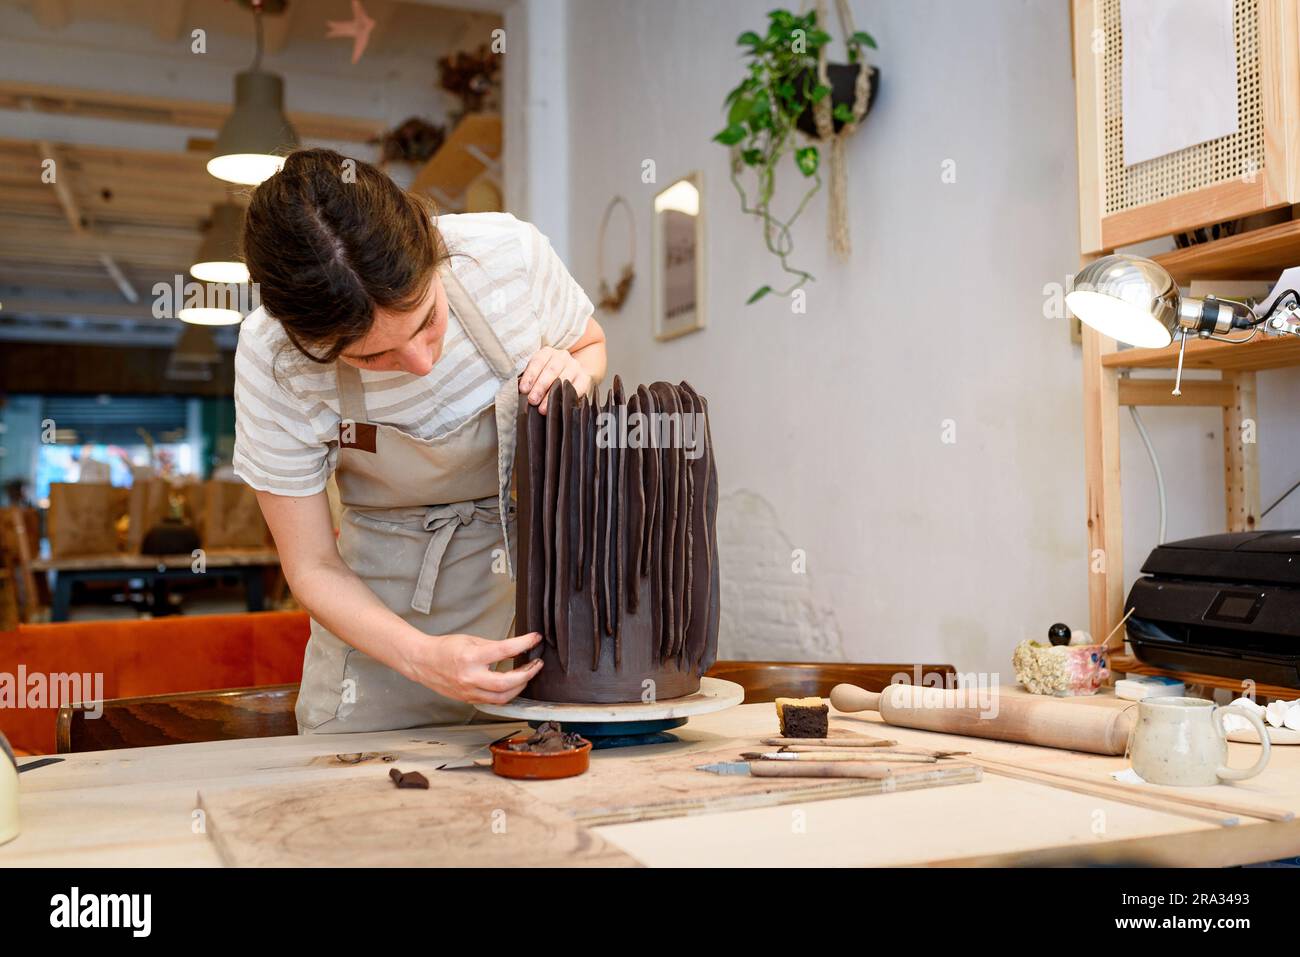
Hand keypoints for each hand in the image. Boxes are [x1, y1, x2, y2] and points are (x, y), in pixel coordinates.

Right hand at [402, 630, 543, 704]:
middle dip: (527, 674)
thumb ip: (495, 646)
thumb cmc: (444, 648)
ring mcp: (469, 691)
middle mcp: (470, 677)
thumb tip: (516, 648)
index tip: (535, 639)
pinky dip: (506, 694)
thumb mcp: (471, 640)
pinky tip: (512, 685)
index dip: (524, 643)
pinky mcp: (468, 699)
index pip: (504, 650)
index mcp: (471, 657)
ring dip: (519, 687)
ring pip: (502, 697)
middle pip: (506, 683)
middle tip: (536, 664)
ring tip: (527, 675)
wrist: (422, 662)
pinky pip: (492, 701)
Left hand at [520, 346, 591, 413]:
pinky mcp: (584, 378)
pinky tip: (560, 404)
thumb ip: (529, 378)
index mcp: (548, 352)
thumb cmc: (547, 374)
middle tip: (532, 400)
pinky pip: (577, 387)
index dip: (530, 376)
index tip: (523, 389)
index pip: (538, 361)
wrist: (570, 371)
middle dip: (540, 387)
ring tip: (543, 408)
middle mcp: (562, 356)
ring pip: (563, 380)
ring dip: (552, 395)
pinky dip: (568, 396)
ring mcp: (575, 366)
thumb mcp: (537, 371)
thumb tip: (520, 392)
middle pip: (551, 370)